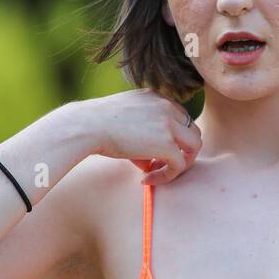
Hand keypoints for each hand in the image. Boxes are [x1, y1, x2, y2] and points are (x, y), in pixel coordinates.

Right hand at [84, 89, 201, 183]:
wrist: (84, 126)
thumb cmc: (94, 126)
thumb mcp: (122, 121)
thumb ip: (141, 135)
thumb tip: (149, 162)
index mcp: (155, 97)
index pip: (178, 119)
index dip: (170, 138)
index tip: (151, 153)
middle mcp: (166, 106)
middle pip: (192, 130)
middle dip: (180, 150)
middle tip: (158, 165)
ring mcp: (169, 124)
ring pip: (194, 146)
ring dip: (180, 163)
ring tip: (157, 174)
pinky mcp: (167, 144)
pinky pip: (180, 164)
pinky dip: (167, 176)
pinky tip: (146, 180)